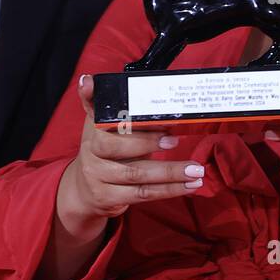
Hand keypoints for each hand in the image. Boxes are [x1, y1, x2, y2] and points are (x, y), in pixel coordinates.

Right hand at [57, 75, 205, 234]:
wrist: (84, 191)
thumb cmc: (104, 151)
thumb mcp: (100, 126)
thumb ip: (105, 104)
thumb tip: (89, 81)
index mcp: (92, 128)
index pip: (108, 121)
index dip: (128, 119)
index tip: (154, 119)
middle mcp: (91, 152)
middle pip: (117, 147)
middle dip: (148, 143)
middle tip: (175, 141)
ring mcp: (98, 177)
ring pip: (136, 174)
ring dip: (170, 172)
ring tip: (195, 169)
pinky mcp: (109, 198)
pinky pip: (142, 194)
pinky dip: (168, 190)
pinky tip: (188, 185)